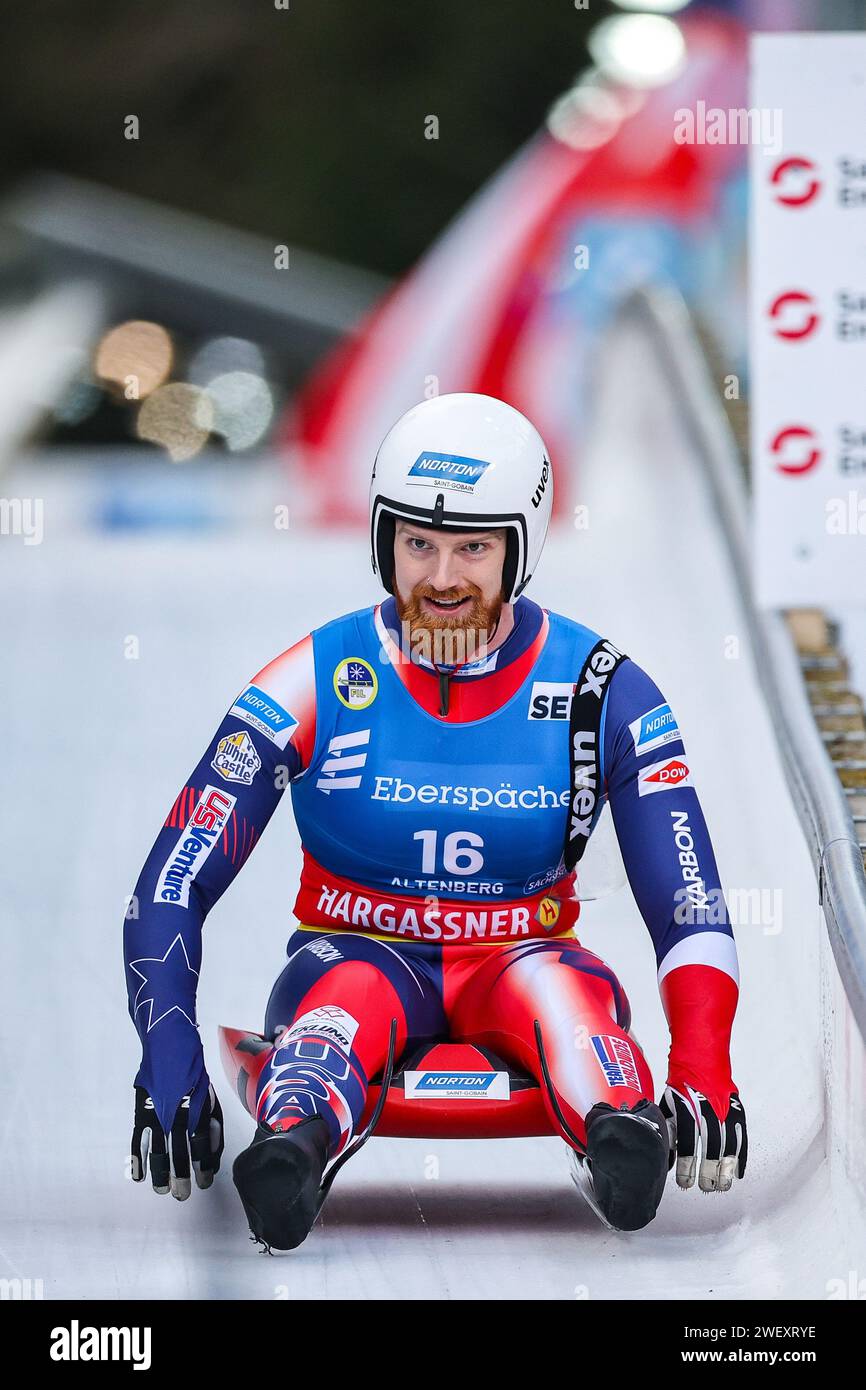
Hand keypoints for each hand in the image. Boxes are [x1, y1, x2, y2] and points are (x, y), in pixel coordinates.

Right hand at [131, 1083, 223, 1198]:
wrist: (169, 1044)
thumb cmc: (192, 1072)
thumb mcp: (209, 1096)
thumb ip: (212, 1124)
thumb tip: (214, 1153)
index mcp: (197, 1110)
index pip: (201, 1146)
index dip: (203, 1167)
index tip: (204, 1182)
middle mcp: (177, 1115)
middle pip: (180, 1153)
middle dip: (181, 1177)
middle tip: (182, 1195)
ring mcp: (157, 1114)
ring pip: (158, 1150)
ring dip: (160, 1173)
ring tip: (163, 1190)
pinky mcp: (141, 1112)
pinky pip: (138, 1140)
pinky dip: (138, 1159)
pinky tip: (139, 1176)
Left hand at [660, 1085, 746, 1191]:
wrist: (700, 1058)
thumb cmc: (681, 1085)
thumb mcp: (668, 1104)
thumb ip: (668, 1130)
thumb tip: (666, 1158)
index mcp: (687, 1108)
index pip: (688, 1142)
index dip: (687, 1165)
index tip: (685, 1182)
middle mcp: (708, 1110)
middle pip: (711, 1146)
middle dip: (709, 1171)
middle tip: (706, 1187)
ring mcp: (726, 1110)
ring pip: (730, 1144)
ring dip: (727, 1168)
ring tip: (722, 1186)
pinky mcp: (737, 1111)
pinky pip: (742, 1137)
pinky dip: (742, 1157)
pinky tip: (738, 1173)